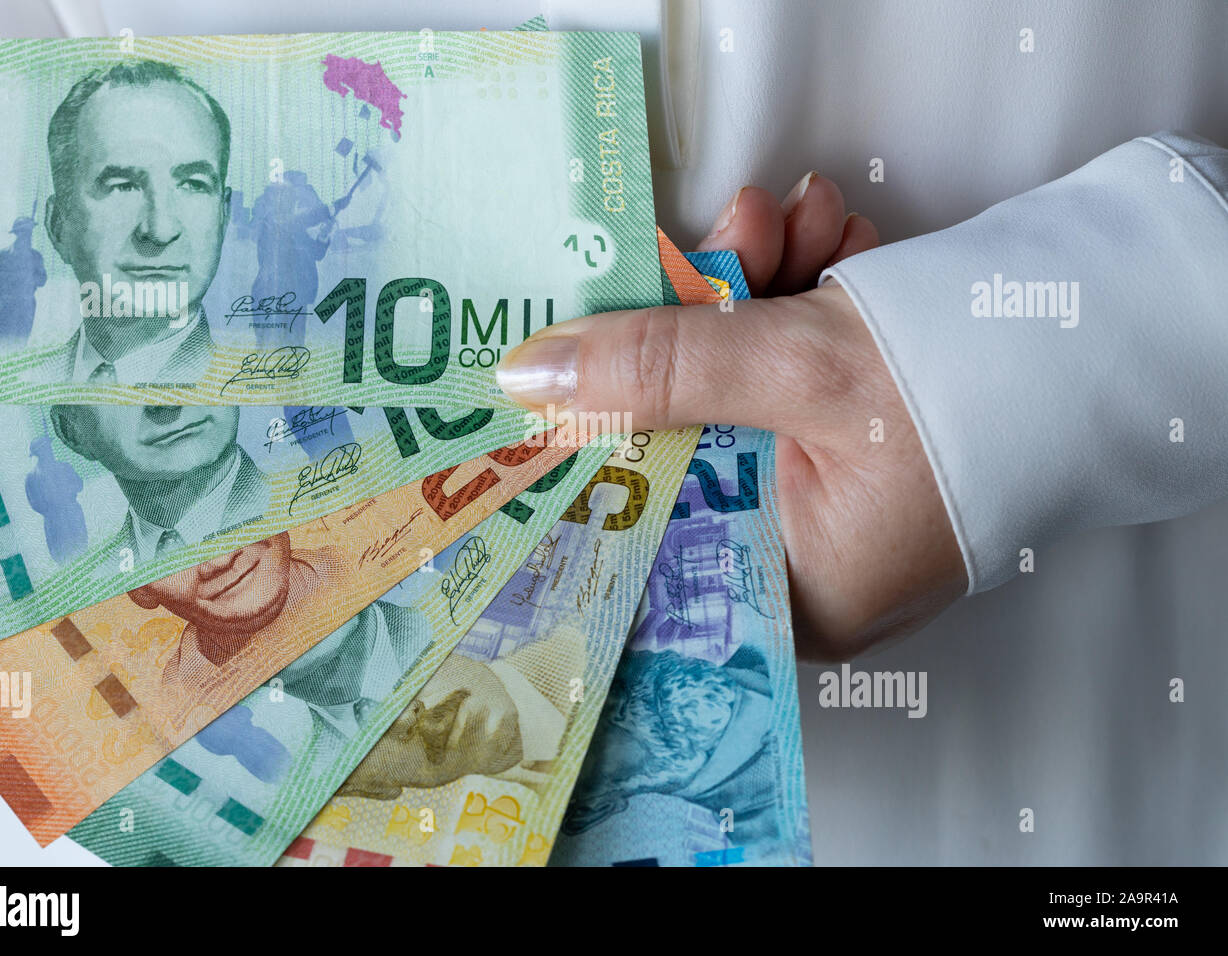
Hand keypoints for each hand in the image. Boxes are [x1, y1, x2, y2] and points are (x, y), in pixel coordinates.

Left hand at [496, 174, 966, 660]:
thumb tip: (533, 375)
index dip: (599, 449)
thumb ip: (657, 369)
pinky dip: (794, 304)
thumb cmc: (974, 391)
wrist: (1110, 335)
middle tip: (714, 249)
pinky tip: (821, 243)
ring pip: (735, 393)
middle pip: (688, 444)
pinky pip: (785, 374)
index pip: (648, 534)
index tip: (566, 379)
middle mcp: (801, 560)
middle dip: (694, 332)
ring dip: (751, 294)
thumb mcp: (798, 370)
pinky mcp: (848, 438)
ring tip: (787, 222)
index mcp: (788, 592)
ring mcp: (827, 497)